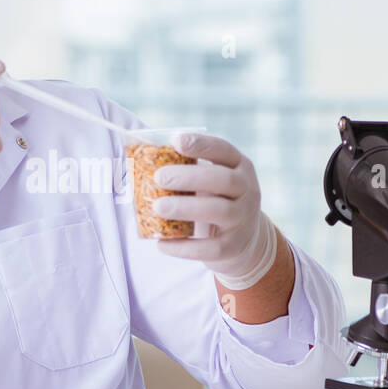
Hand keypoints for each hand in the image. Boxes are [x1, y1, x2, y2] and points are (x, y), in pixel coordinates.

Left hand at [149, 132, 277, 289]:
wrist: (246, 241)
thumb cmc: (217, 200)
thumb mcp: (211, 181)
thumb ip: (187, 168)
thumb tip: (139, 153)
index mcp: (239, 167)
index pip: (223, 150)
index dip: (201, 144)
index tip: (176, 140)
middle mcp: (247, 190)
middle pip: (223, 180)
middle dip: (189, 177)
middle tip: (159, 177)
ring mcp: (243, 219)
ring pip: (218, 211)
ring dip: (185, 208)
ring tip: (157, 207)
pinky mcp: (233, 247)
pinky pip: (208, 247)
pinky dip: (183, 246)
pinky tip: (161, 243)